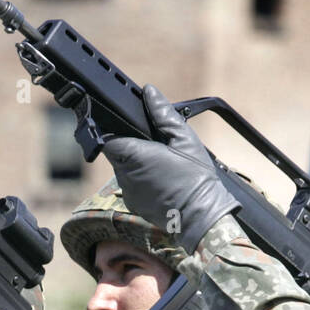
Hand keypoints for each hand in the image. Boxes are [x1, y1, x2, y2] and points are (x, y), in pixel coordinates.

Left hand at [102, 84, 237, 251]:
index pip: (107, 138)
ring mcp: (128, 192)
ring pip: (124, 169)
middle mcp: (125, 175)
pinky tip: (162, 179)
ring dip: (137, 163)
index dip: (116, 129)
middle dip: (132, 145)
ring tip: (163, 163)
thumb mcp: (185, 140)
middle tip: (157, 146)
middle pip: (117, 152)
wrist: (202, 217)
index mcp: (134, 155)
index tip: (131, 128)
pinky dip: (143, 180)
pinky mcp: (134, 205)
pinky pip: (132, 185)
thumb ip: (163, 114)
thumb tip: (149, 91)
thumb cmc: (196, 179)